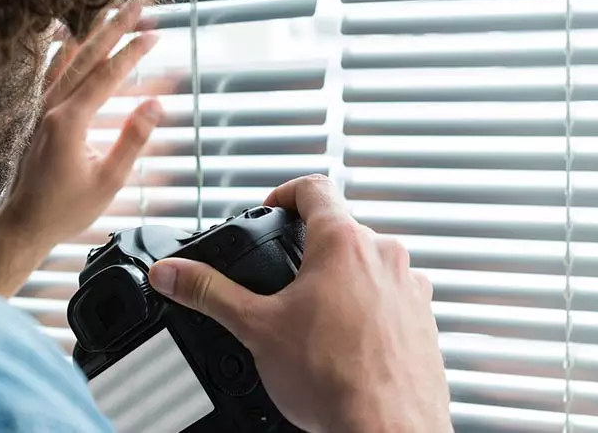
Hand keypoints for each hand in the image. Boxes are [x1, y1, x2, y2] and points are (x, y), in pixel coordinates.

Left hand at [0, 0, 164, 296]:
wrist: (22, 222)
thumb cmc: (65, 208)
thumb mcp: (109, 181)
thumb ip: (132, 139)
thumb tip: (156, 103)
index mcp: (70, 121)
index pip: (107, 76)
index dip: (133, 52)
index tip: (155, 33)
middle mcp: (52, 106)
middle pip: (87, 55)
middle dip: (115, 27)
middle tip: (139, 3)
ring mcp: (41, 108)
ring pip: (68, 58)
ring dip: (93, 32)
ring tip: (111, 10)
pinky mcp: (37, 114)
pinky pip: (51, 71)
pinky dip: (63, 48)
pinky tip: (69, 34)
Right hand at [148, 176, 451, 432]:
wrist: (387, 429)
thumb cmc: (335, 380)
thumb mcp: (256, 329)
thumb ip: (210, 292)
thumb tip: (173, 272)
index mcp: (344, 243)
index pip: (314, 188)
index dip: (284, 193)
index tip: (271, 211)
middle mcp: (386, 256)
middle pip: (341, 229)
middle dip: (309, 249)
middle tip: (284, 281)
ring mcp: (410, 287)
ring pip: (369, 264)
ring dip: (341, 279)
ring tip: (314, 317)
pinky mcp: (423, 319)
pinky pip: (392, 297)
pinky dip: (368, 308)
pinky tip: (345, 341)